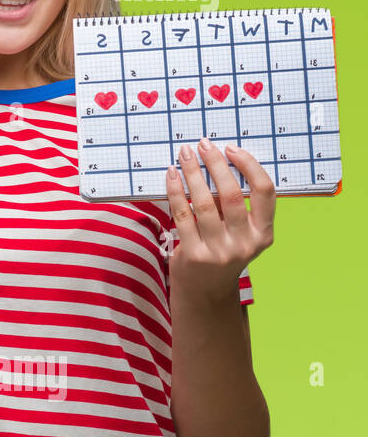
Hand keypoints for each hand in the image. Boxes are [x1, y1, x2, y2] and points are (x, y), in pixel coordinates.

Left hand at [166, 137, 275, 304]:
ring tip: (184, 155)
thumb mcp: (238, 232)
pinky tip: (172, 175)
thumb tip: (216, 160)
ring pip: (204, 203)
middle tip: (202, 145)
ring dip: (193, 173)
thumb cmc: (222, 250)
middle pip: (231, 194)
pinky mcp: (193, 254)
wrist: (205, 291)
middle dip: (215, 164)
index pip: (265, 192)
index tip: (231, 148)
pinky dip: (176, 191)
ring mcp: (219, 251)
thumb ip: (232, 204)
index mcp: (263, 234)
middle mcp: (245, 244)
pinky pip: (182, 214)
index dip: (249, 166)